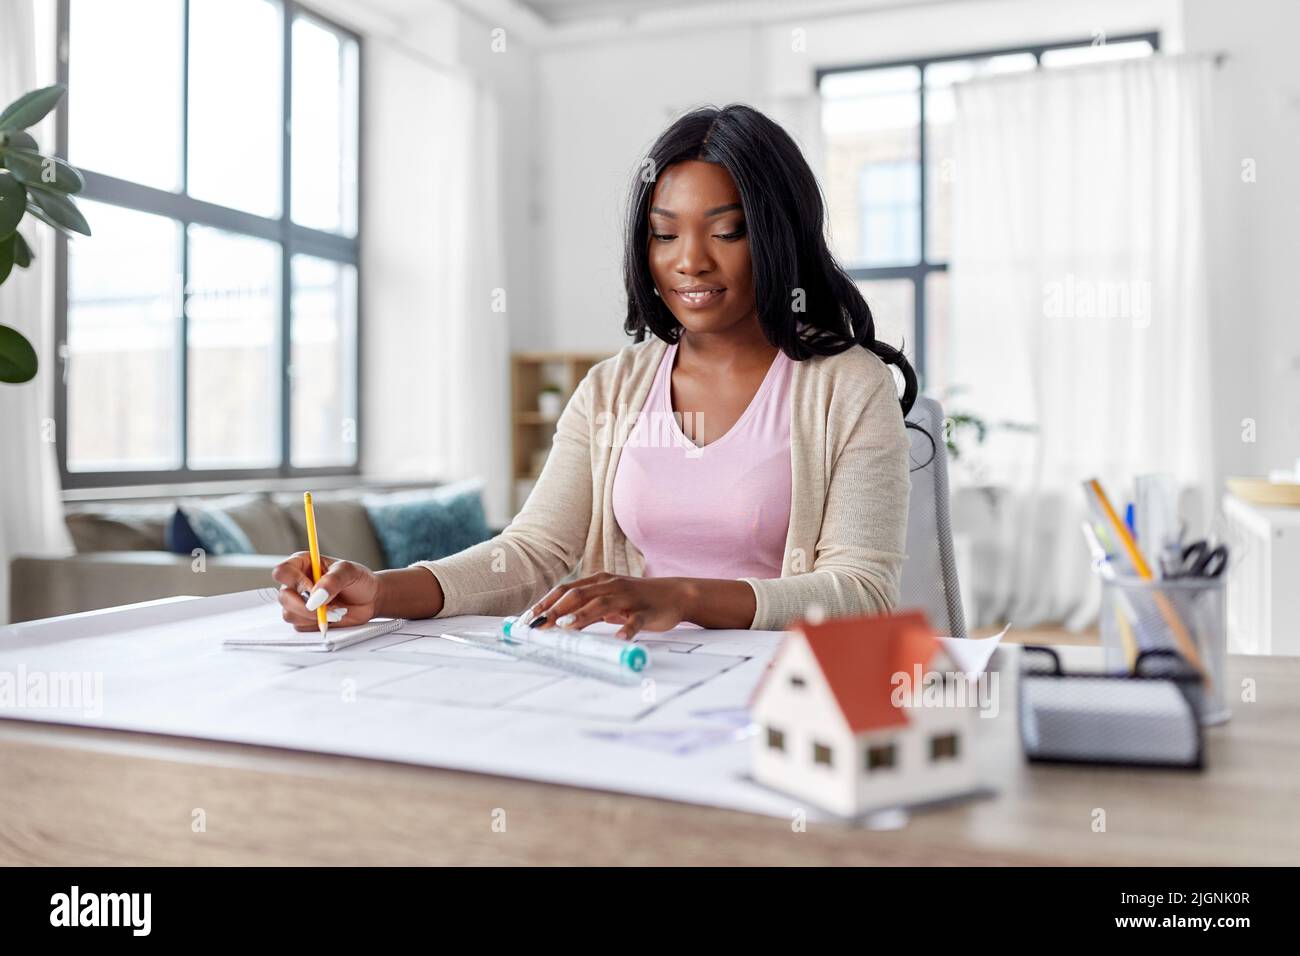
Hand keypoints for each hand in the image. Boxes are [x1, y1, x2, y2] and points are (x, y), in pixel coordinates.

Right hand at [272, 552, 380, 630]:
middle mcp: (297, 583)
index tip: (312, 587)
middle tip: (326, 605)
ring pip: (290, 614)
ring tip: (335, 609)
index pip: (282, 571)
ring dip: (314, 616)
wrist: (370, 599)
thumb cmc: (358, 580)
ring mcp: (299, 602)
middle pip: (284, 597)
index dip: (294, 581)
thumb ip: (332, 581)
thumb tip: (315, 597)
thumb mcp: (349, 572)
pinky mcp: (304, 619)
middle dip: (305, 605)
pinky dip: (317, 624)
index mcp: (302, 564)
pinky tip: (331, 616)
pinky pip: (300, 626)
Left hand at [528, 573, 692, 639]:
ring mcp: (629, 598)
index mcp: (600, 581)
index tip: (528, 617)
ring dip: (582, 616)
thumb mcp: (610, 600)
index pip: (567, 590)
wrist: (676, 594)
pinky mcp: (647, 612)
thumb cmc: (638, 598)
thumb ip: (587, 607)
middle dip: (556, 610)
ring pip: (602, 605)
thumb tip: (559, 621)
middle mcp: (611, 586)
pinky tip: (619, 638)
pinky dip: (627, 629)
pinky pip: (636, 621)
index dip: (546, 602)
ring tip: (566, 627)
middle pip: (579, 595)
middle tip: (538, 625)